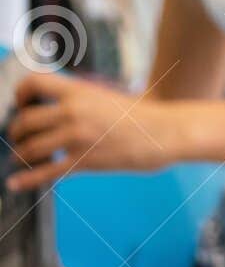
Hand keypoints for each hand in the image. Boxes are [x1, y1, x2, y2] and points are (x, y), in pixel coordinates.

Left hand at [5, 71, 180, 189]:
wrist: (167, 132)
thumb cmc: (143, 115)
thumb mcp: (108, 97)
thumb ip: (80, 99)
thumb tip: (56, 109)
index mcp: (79, 92)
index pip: (33, 82)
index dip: (20, 94)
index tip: (22, 105)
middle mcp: (73, 112)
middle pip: (24, 121)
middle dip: (15, 133)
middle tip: (19, 139)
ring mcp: (77, 137)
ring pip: (29, 148)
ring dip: (20, 155)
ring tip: (22, 159)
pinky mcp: (84, 161)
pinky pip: (45, 172)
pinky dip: (26, 180)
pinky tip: (15, 184)